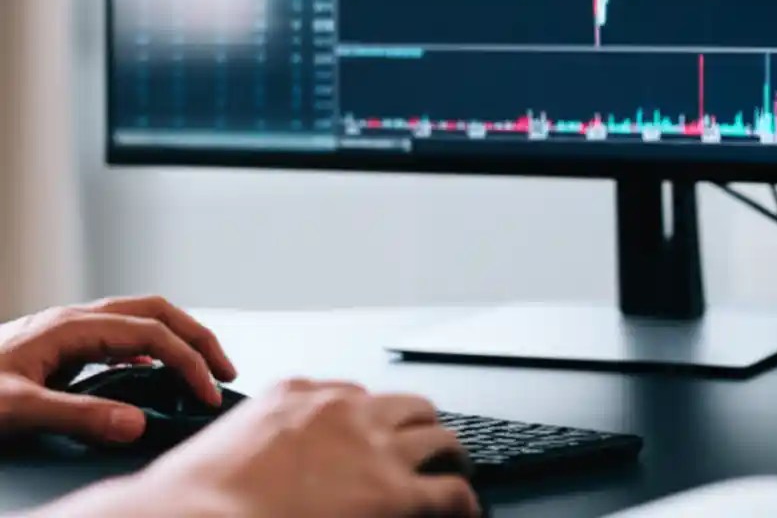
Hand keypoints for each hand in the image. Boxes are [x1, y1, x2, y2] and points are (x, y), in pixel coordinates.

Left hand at [0, 296, 235, 444]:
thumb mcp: (16, 410)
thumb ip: (78, 415)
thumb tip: (135, 424)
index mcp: (69, 327)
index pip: (151, 333)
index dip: (187, 361)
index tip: (208, 394)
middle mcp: (72, 321)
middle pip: (155, 312)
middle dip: (197, 338)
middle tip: (224, 371)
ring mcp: (66, 331)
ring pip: (140, 320)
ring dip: (178, 340)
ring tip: (202, 368)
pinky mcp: (58, 348)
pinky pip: (120, 337)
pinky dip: (151, 349)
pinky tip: (154, 371)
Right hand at [39, 379, 480, 517]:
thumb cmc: (188, 500)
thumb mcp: (225, 448)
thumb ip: (261, 443)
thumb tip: (275, 468)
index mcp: (296, 396)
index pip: (352, 397)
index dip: (368, 423)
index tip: (371, 437)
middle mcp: (342, 411)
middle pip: (407, 407)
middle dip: (418, 429)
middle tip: (426, 450)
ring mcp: (372, 448)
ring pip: (440, 439)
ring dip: (447, 457)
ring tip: (452, 473)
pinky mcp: (394, 491)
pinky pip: (450, 490)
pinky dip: (462, 501)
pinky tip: (463, 511)